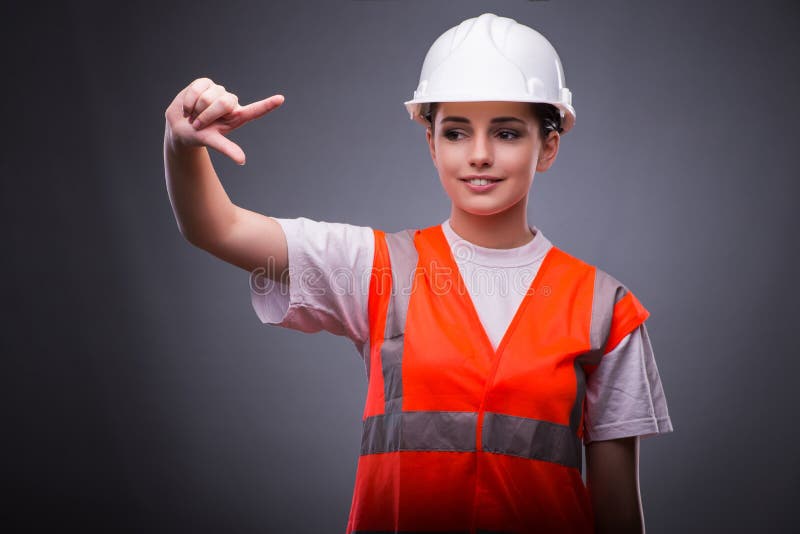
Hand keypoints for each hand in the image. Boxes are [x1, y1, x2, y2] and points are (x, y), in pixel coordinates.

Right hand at [164, 77, 284, 164]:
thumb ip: (227, 149)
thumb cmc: (198, 135)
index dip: (268, 105)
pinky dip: (189, 100)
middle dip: (207, 115)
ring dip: (196, 109)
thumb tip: (241, 160)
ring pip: (209, 96)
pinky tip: (187, 107)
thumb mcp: (212, 142)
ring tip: (193, 115)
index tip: (281, 99)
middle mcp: (230, 102)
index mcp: (237, 117)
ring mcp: (218, 91)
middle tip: (199, 124)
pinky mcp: (205, 83)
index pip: (255, 110)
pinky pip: (198, 87)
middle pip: (224, 102)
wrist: (179, 126)